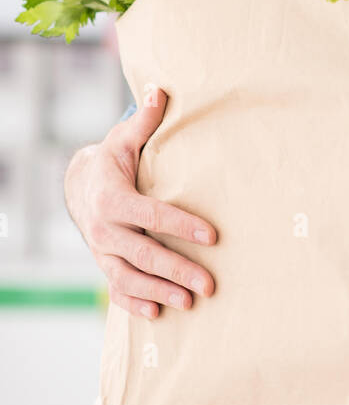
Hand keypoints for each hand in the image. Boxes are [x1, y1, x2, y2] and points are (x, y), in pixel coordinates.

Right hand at [64, 86, 216, 319]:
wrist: (80, 185)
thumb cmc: (113, 159)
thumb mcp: (124, 139)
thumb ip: (145, 121)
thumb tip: (161, 90)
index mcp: (112, 198)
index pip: (151, 214)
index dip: (182, 225)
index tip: (213, 235)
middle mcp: (104, 229)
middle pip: (143, 254)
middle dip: (177, 270)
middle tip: (209, 285)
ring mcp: (102, 251)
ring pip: (129, 278)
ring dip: (160, 291)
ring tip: (190, 303)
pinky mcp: (104, 264)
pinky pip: (116, 290)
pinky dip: (134, 303)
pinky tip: (158, 314)